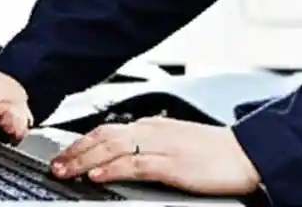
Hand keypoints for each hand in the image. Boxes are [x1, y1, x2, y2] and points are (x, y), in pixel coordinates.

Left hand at [50, 117, 260, 195]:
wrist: (247, 152)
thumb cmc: (216, 151)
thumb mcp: (176, 143)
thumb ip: (150, 146)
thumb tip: (123, 157)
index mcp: (153, 125)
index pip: (108, 129)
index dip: (81, 142)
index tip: (63, 154)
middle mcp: (154, 131)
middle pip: (104, 136)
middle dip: (75, 151)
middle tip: (54, 165)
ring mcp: (163, 146)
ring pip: (114, 148)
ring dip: (85, 160)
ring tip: (66, 171)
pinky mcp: (173, 165)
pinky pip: (137, 164)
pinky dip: (113, 168)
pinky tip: (98, 175)